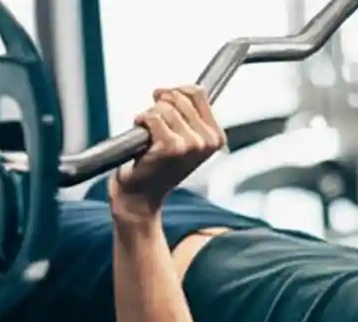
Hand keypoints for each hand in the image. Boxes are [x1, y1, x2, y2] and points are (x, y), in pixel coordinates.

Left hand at [110, 85, 226, 220]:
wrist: (141, 195)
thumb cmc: (158, 166)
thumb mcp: (181, 136)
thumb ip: (185, 111)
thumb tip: (171, 89)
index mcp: (215, 137)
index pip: (197, 92)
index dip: (174, 93)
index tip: (164, 104)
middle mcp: (206, 141)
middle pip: (179, 96)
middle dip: (160, 106)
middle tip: (155, 128)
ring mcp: (190, 145)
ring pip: (164, 107)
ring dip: (149, 118)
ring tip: (149, 137)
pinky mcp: (170, 147)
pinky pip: (152, 117)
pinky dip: (141, 123)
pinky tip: (142, 140)